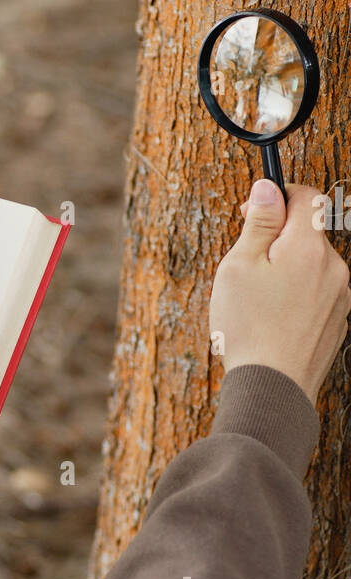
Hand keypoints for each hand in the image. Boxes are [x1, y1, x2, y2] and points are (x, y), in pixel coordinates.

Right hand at [210, 179, 350, 405]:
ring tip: (256, 302)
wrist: (272, 389)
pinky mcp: (338, 322)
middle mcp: (334, 268)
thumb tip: (267, 189)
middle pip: (307, 235)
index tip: (252, 212)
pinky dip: (295, 297)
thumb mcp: (238, 267)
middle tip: (245, 267)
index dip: (277, 196)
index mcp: (308, 248)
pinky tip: (271, 320)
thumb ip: (258, 223)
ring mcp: (340, 297)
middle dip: (277, 241)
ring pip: (311, 266)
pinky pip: (316, 294)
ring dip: (286, 272)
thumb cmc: (249, 329)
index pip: (306, 196)